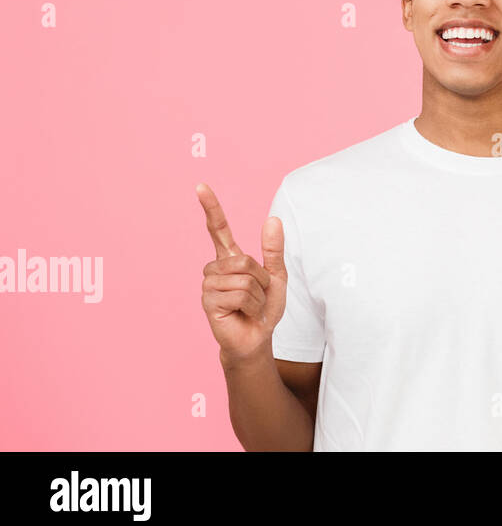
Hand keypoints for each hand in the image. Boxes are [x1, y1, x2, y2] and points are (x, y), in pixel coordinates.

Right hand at [197, 183, 287, 365]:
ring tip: (251, 306)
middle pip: (244, 260)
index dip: (211, 208)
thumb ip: (273, 249)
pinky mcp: (208, 302)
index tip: (201, 187)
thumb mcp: (277, 276)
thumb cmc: (264, 307)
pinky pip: (238, 294)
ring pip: (242, 279)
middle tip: (258, 295)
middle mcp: (215, 269)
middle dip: (260, 280)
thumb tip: (273, 218)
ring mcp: (209, 286)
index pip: (218, 229)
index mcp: (230, 259)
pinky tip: (243, 314)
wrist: (256, 338)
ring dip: (257, 295)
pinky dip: (250, 306)